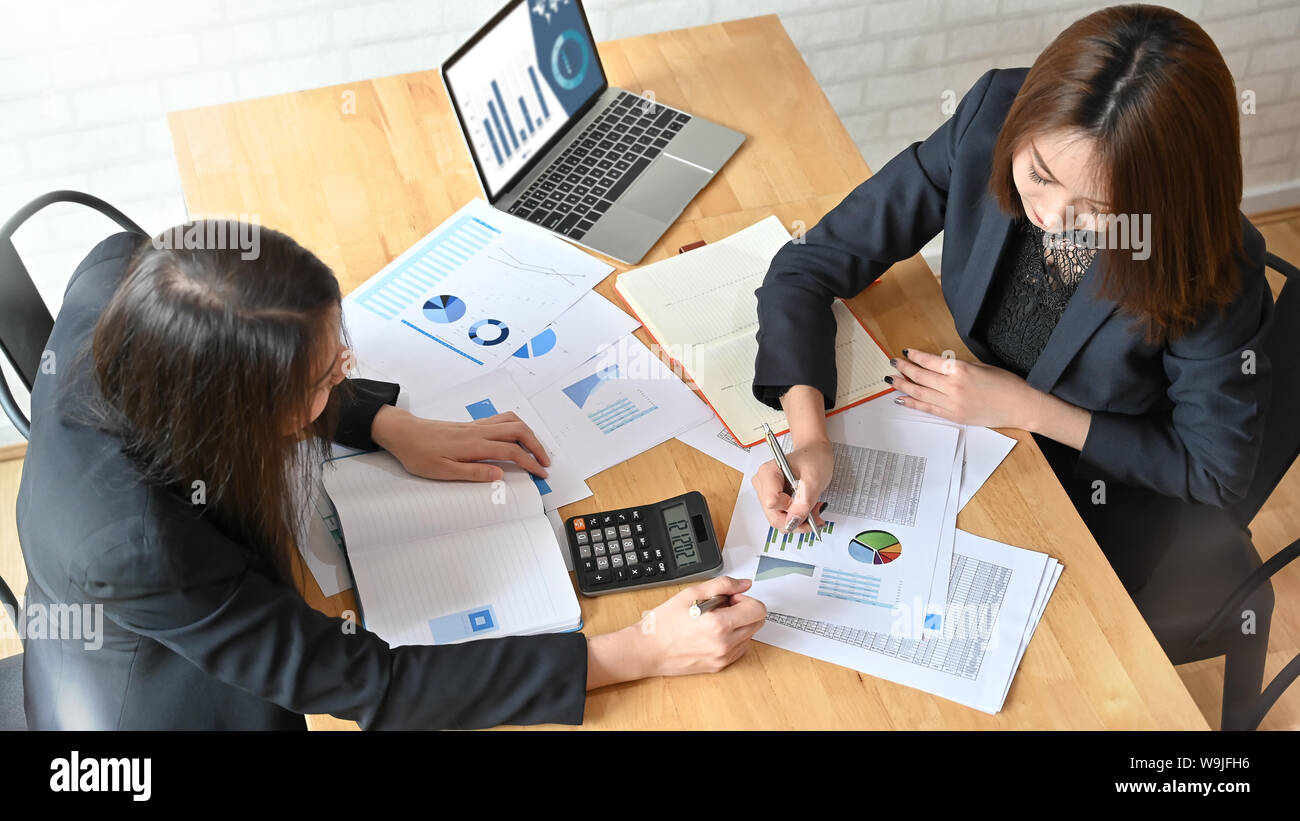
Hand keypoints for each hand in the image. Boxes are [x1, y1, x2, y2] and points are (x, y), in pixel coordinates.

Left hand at [369, 406, 550, 481]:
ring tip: (535, 450)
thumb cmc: (419, 454)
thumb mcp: (442, 471)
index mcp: (474, 445)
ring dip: (529, 434)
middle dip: (537, 445)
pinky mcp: (472, 425)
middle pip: (518, 431)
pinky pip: (501, 420)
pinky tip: (515, 437)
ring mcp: (476, 426)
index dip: (530, 462)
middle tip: (545, 462)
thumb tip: (499, 473)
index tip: (541, 474)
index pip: (512, 452)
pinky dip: (516, 427)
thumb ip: (473, 472)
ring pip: (512, 422)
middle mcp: (479, 431)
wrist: (403, 433)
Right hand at [638, 576, 767, 675]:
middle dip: (744, 610)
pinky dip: (733, 638)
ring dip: (739, 625)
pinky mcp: (719, 666)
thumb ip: (722, 585)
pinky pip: (739, 649)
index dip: (746, 598)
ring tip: (714, 621)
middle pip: (758, 622)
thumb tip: (744, 584)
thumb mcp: (690, 593)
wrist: (648, 650)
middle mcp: (725, 644)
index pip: (758, 609)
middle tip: (723, 607)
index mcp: (719, 624)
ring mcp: (723, 657)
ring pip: (750, 635)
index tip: (731, 598)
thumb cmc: (664, 623)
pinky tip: (713, 633)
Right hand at [752, 439, 831, 534]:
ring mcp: (766, 493)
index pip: (772, 502)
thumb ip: (804, 501)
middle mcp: (763, 483)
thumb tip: (794, 521)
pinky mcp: (772, 499)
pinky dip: (796, 517)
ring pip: (777, 519)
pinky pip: (781, 517)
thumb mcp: (814, 479)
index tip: (805, 504)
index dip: (790, 508)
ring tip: (812, 509)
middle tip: (815, 514)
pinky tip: (806, 509)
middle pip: (773, 516)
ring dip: (798, 520)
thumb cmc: (814, 458)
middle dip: (796, 520)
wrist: (815, 453)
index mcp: (768, 473)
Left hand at [888, 348, 1042, 428]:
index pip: (930, 362)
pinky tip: (901, 399)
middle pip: (921, 377)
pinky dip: (913, 404)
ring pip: (920, 393)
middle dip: (904, 369)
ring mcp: (952, 404)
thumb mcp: (981, 366)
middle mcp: (953, 387)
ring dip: (903, 386)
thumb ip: (958, 367)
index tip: (905, 353)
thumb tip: (939, 366)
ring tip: (891, 380)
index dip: (915, 356)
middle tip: (893, 363)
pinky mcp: (954, 417)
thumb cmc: (1006, 383)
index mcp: (960, 370)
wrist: (1020, 406)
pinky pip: (928, 409)